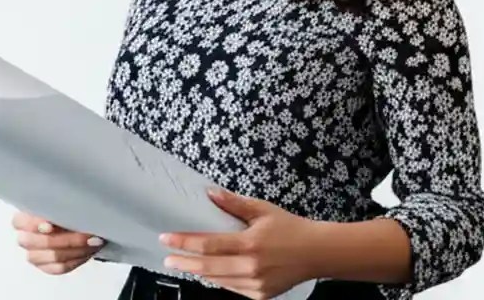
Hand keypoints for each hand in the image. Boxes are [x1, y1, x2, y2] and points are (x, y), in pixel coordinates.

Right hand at [12, 209, 105, 274]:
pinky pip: (59, 268)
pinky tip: (88, 251)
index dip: (34, 225)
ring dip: (76, 249)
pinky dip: (76, 259)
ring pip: (51, 256)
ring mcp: (34, 255)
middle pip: (39, 243)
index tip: (50, 226)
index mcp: (23, 218)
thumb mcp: (63, 200)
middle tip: (88, 234)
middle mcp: (25, 238)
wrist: (76, 223)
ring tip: (94, 242)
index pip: (19, 223)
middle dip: (67, 239)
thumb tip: (71, 206)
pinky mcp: (46, 266)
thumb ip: (60, 203)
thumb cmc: (67, 209)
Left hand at [160, 188, 321, 299]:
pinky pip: (231, 288)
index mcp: (250, 244)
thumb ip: (234, 203)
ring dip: (198, 272)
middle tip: (167, 258)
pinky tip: (210, 273)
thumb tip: (210, 193)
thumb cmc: (291, 228)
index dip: (184, 242)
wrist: (316, 253)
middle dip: (184, 262)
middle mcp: (250, 267)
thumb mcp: (263, 210)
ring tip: (185, 264)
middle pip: (207, 267)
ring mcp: (254, 284)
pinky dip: (218, 280)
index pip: (208, 245)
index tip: (166, 238)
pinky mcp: (260, 295)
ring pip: (217, 280)